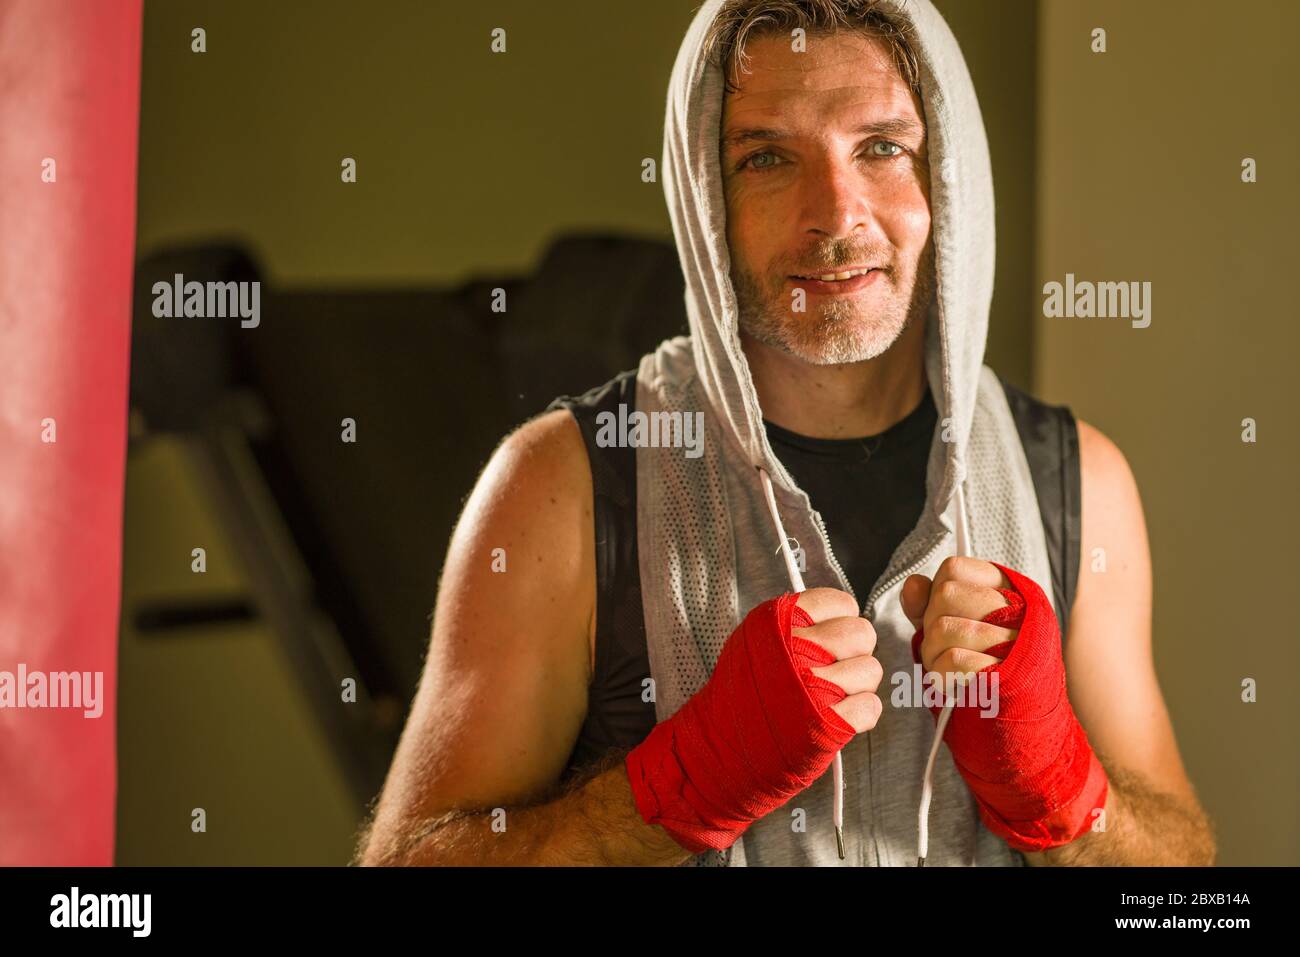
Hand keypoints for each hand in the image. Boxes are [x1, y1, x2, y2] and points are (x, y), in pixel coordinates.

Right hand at [624, 587, 877, 852]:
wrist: (722, 745)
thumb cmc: (742, 692)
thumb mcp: (754, 639)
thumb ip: (795, 622)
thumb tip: (839, 617)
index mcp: (779, 621)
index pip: (841, 604)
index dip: (842, 622)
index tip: (831, 640)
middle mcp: (797, 649)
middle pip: (862, 633)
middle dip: (855, 652)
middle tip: (836, 669)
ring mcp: (813, 687)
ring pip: (871, 670)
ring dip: (858, 686)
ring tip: (833, 697)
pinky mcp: (828, 724)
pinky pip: (871, 706)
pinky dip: (860, 715)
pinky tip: (838, 717)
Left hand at [900, 556, 1020, 679]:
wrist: (1022, 713)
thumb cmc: (980, 662)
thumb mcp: (952, 625)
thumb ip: (927, 603)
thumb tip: (913, 584)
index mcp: (1007, 588)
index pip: (953, 568)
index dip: (936, 592)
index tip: (945, 614)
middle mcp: (1018, 609)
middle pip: (945, 594)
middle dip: (931, 625)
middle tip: (941, 646)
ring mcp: (1017, 641)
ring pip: (944, 628)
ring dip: (932, 654)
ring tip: (946, 666)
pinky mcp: (1008, 674)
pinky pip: (954, 660)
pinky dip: (942, 675)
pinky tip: (953, 683)